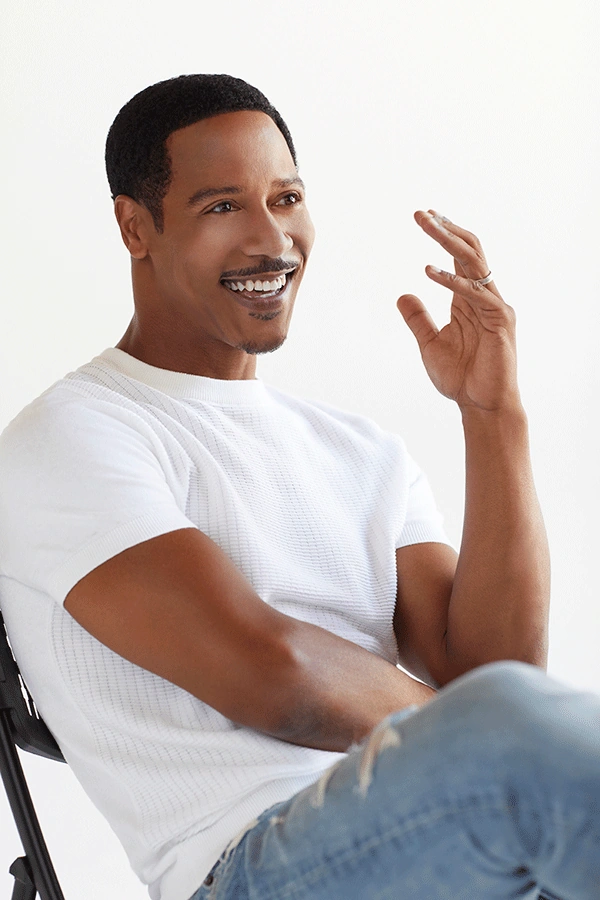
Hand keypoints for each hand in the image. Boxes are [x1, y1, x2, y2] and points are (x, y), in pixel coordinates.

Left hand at [397, 210, 520, 413]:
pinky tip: (429, 271)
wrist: (481, 406)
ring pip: (474, 264)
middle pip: (468, 252)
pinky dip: (453, 281)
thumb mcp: (430, 344)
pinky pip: (476, 294)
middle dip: (445, 230)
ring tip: (426, 225)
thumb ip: (418, 319)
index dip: (444, 236)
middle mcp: (484, 298)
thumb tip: (402, 295)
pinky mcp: (500, 321)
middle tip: (421, 213)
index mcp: (469, 300)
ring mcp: (495, 307)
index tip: (425, 216)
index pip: (460, 258)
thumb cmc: (460, 378)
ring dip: (448, 243)